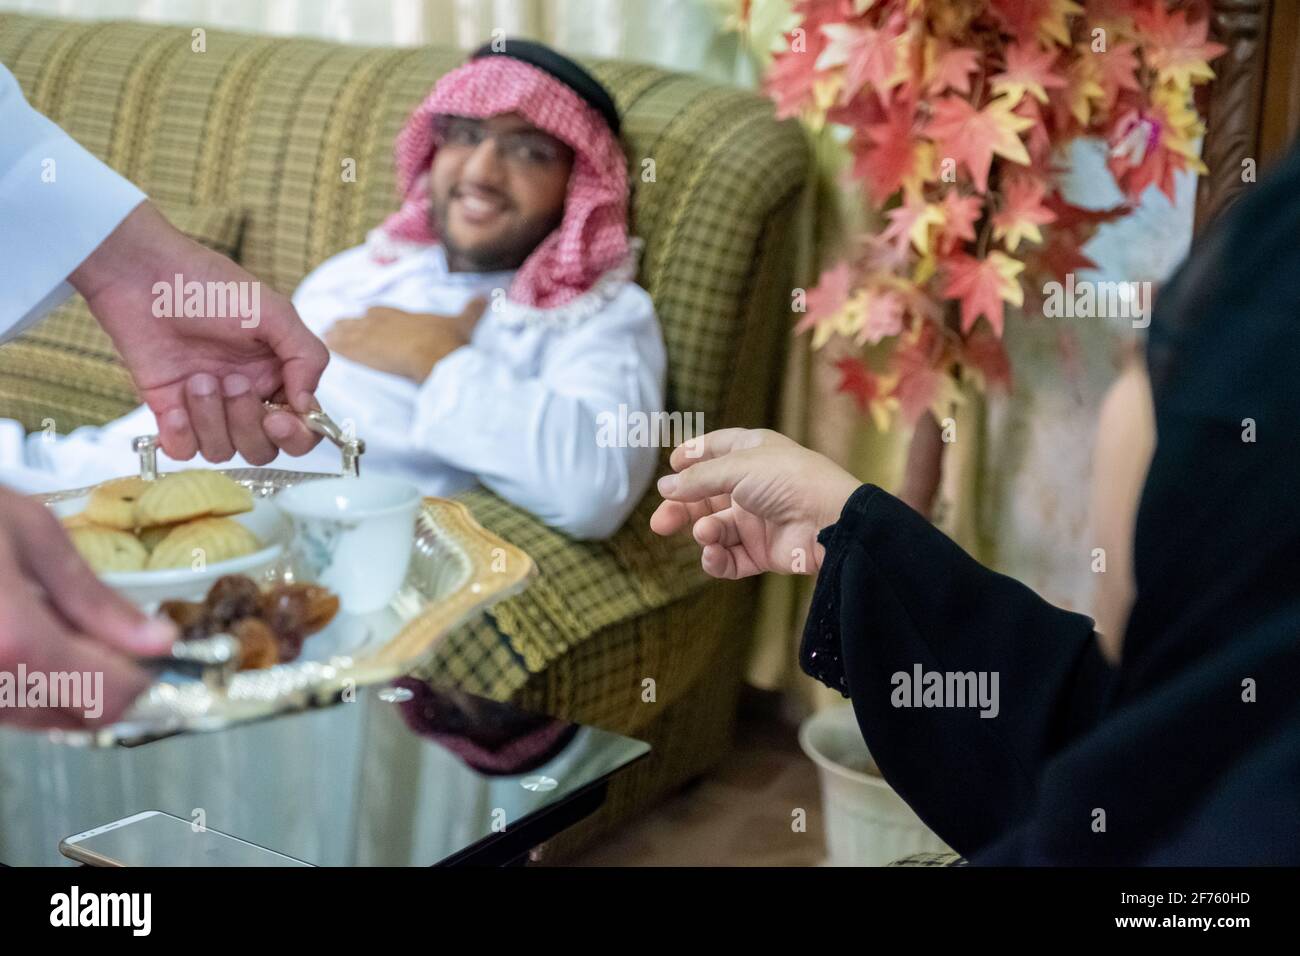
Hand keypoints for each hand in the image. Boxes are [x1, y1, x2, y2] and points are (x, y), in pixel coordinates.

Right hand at [0, 486, 175, 728]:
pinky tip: (33, 641)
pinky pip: (1, 707)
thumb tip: (159, 641)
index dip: (142, 681)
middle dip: (108, 685)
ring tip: (69, 631)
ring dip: (69, 689)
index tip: (156, 654)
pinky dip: (30, 685)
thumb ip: (95, 599)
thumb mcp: (32, 535)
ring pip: (37, 719)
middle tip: (117, 642)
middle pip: (73, 717)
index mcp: (11, 638)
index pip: (104, 695)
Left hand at [69, 202, 327, 464]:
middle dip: (248, 424)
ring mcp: (207, 408)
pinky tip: (174, 406)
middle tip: (233, 383)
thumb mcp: (273, 312)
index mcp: (277, 376)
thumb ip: (306, 357)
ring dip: (212, 420)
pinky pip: (183, 451)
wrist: (143, 275)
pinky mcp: (169, 411)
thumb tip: (308, 406)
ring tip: (197, 378)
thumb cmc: (209, 285)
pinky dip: (181, 436)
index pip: (302, 429)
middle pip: (263, 448)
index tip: (278, 420)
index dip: (296, 435)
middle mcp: (246, 398)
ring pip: (223, 451)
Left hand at [324, 300, 486, 382]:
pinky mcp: (363, 352)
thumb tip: (487, 295)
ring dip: (339, 332)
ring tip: (328, 332)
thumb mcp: (463, 323)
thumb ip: (472, 309)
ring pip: (350, 331)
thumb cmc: (448, 341)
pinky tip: (326, 344)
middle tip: (339, 323)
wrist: (436, 357)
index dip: (376, 314)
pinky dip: (334, 344)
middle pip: (364, 320)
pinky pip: (343, 346)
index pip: (385, 312)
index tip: (369, 314)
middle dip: (353, 323)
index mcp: (406, 316)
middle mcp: (386, 322)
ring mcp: (372, 336)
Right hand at [650, 428, 859, 578]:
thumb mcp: (737, 468)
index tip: (672, 464)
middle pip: (706, 496)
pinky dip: (717, 558)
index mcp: (753, 453)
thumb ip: (697, 479)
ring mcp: (758, 519)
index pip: (717, 448)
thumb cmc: (789, 480)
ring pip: (715, 528)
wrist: (830, 521)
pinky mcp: (762, 551)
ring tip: (705, 534)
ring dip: (704, 533)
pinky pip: (730, 557)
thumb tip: (664, 487)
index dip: (693, 454)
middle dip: (682, 508)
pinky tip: (712, 554)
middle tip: (661, 522)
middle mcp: (754, 485)